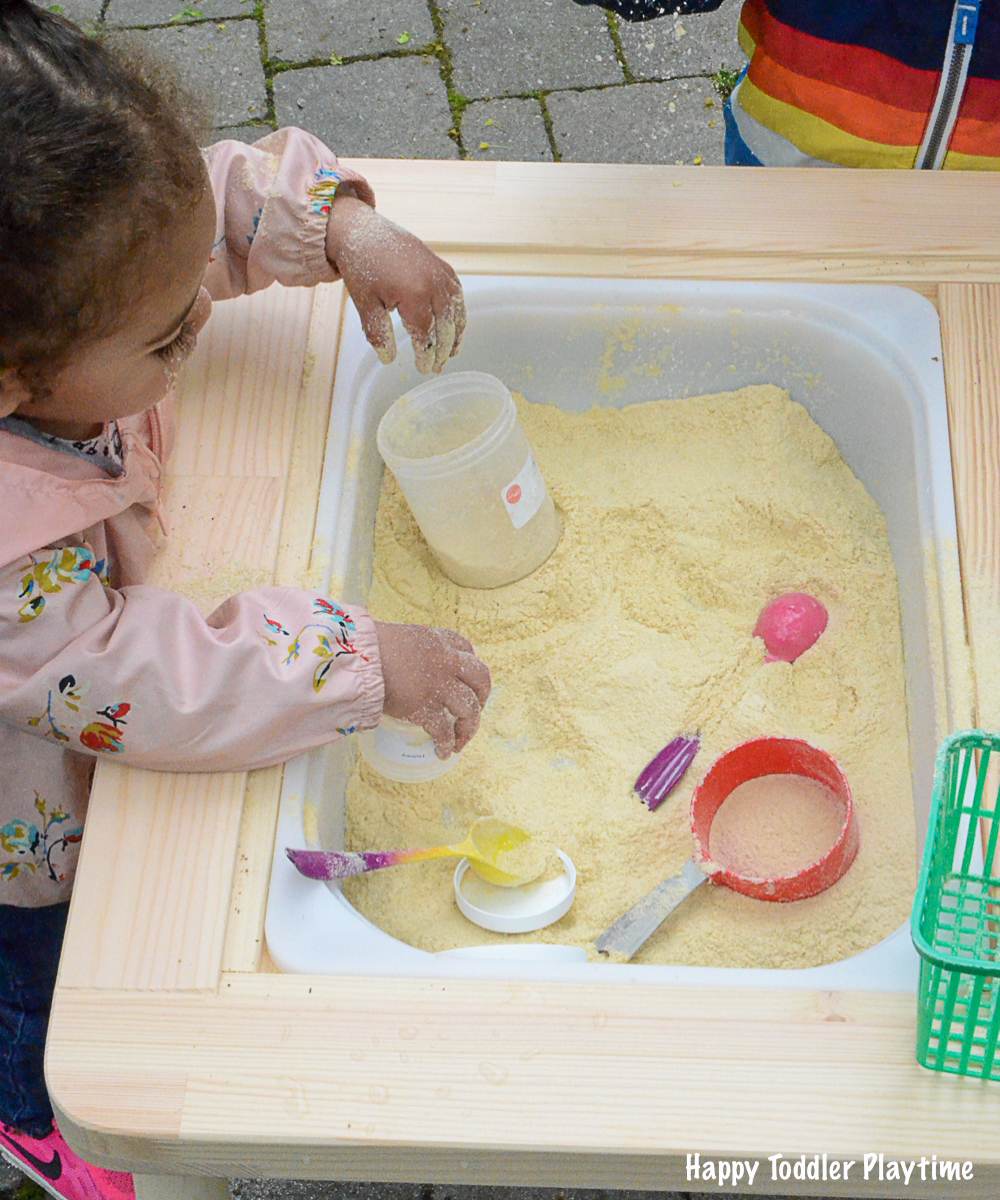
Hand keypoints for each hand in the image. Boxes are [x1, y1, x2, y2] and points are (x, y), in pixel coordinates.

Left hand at [326, 195, 465, 374]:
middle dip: (442, 350)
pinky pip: (456, 292)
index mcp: (414, 294)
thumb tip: (389, 359)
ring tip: (452, 352)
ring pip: (456, 310)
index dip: (426, 354)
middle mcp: (433, 283)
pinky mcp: (440, 264)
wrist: (360, 231)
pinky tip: (454, 324)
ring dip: (456, 333)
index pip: (425, 334)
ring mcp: (439, 272)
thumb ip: (378, 333)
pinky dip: (458, 311)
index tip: (425, 369)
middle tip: (438, 368)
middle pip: (445, 326)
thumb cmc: (361, 267)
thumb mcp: (365, 305)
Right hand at [374, 621, 490, 757]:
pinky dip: (447, 743)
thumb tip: (406, 665)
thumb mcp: (399, 638)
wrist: (356, 657)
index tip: (468, 681)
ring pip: (470, 708)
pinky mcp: (426, 707)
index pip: (467, 649)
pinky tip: (443, 752)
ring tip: (461, 741)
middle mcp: (445, 660)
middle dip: (483, 696)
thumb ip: (413, 651)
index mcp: (438, 640)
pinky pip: (444, 730)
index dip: (471, 667)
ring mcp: (439, 684)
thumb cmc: (367, 647)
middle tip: (473, 712)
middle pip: (481, 678)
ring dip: (469, 727)